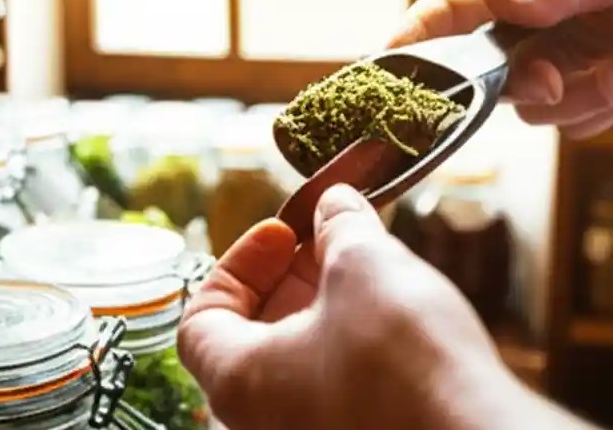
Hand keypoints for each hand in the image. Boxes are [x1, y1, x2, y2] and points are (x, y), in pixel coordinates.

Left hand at [177, 185, 522, 429]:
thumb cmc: (410, 369)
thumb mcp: (366, 267)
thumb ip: (339, 227)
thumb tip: (336, 204)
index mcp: (237, 383)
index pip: (202, 315)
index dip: (241, 263)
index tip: (284, 234)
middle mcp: (260, 424)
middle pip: (253, 336)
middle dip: (292, 277)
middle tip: (333, 239)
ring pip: (299, 365)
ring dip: (329, 309)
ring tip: (372, 267)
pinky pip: (338, 392)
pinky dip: (355, 349)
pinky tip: (398, 317)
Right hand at [391, 0, 612, 137]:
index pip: (445, 15)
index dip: (410, 40)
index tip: (384, 67)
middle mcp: (519, 37)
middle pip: (483, 80)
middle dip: (527, 85)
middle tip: (559, 81)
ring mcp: (546, 73)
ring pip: (534, 111)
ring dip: (592, 91)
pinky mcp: (577, 104)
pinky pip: (573, 125)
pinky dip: (612, 103)